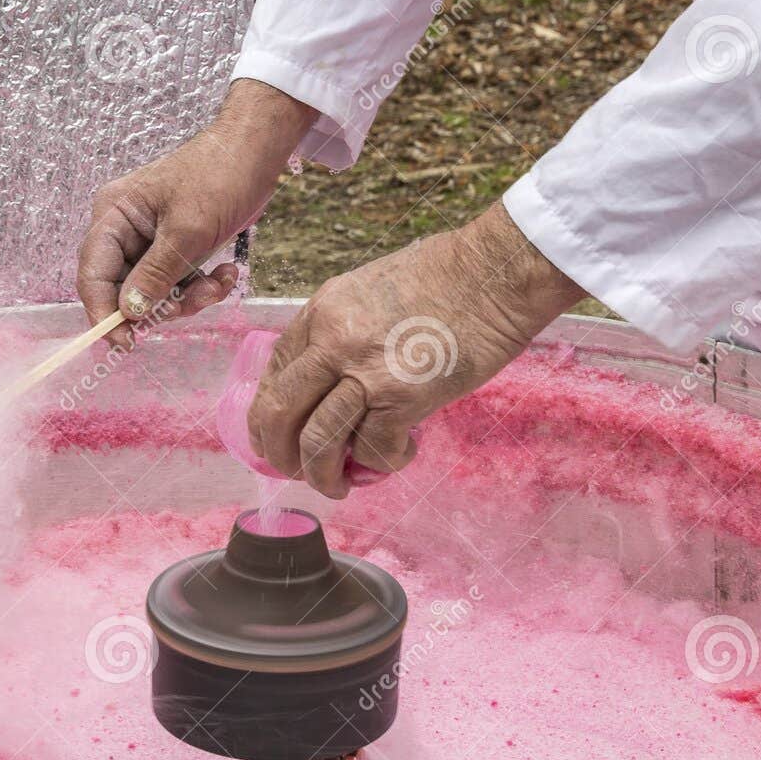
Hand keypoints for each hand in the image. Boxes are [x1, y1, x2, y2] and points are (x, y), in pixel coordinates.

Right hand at [77, 80, 316, 347]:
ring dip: (189, 298)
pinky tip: (228, 273)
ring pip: (156, 293)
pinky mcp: (176, 249)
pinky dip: (203, 287)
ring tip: (219, 283)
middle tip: (194, 303)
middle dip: (161, 305)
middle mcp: (124, 230)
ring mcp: (151, 241)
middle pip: (125, 290)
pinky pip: (179, 284)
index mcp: (113, 216)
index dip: (104, 313)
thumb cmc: (219, 177)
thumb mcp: (187, 232)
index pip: (93, 274)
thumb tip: (129, 313)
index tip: (126, 343)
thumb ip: (155, 275)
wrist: (257, 153)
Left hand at [247, 202, 584, 497]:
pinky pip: (374, 449)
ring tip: (337, 485)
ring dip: (321, 475)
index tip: (274, 442)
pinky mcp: (403, 396)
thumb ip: (340, 335)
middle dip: (279, 455)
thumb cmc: (442, 279)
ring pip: (317, 442)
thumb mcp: (367, 291)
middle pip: (280, 413)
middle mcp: (332, 342)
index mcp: (320, 314)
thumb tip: (329, 386)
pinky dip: (382, 463)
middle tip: (294, 472)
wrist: (494, 274)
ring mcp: (365, 370)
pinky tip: (400, 454)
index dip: (266, 419)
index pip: (273, 376)